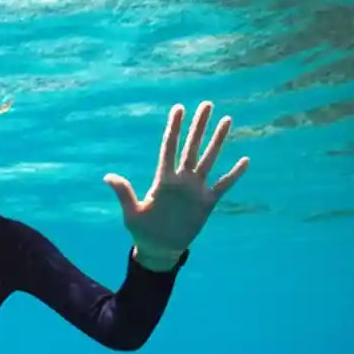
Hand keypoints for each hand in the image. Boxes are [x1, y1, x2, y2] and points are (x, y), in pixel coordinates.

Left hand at [104, 102, 248, 268]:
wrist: (160, 249)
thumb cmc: (143, 231)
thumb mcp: (131, 213)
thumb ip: (124, 194)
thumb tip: (108, 177)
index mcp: (163, 180)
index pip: (169, 147)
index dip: (174, 128)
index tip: (179, 107)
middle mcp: (181, 179)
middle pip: (192, 147)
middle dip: (199, 126)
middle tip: (207, 104)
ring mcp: (195, 189)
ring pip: (209, 159)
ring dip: (218, 141)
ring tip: (227, 120)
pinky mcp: (207, 202)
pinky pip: (224, 185)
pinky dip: (234, 174)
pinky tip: (245, 160)